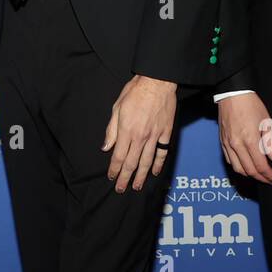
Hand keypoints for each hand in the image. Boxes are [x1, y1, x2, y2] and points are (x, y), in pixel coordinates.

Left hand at [102, 74, 176, 192]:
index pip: (119, 156)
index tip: (112, 178)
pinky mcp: (165, 133)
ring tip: (137, 186)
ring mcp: (154, 136)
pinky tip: (154, 172)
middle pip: (131, 163)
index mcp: (126, 131)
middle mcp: (140, 137)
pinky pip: (162, 152)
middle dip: (126, 178)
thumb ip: (111, 130)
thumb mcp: (117, 108)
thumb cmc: (135, 92)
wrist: (157, 82)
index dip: (115, 169)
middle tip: (122, 189)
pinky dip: (158, 164)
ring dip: (141, 176)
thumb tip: (106, 147)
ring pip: (146, 161)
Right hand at [217, 93, 271, 183]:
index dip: (269, 176)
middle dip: (261, 178)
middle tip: (269, 179)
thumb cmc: (251, 105)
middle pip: (249, 170)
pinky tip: (246, 165)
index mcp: (250, 140)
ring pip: (238, 168)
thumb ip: (271, 144)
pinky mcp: (222, 141)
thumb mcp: (267, 123)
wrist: (233, 94)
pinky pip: (229, 160)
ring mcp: (228, 143)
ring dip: (249, 174)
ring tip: (259, 174)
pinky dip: (238, 167)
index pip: (260, 166)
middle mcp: (237, 144)